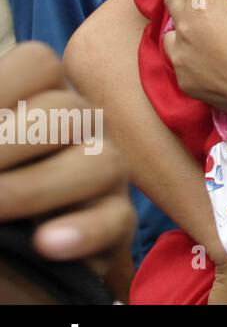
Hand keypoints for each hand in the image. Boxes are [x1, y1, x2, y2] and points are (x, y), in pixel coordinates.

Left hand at [0, 42, 135, 295]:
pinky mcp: (115, 224)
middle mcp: (78, 129)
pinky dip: (82, 231)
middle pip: (71, 110)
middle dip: (13, 142)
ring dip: (37, 188)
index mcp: (38, 101)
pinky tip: (44, 243)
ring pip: (102, 162)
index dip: (5, 85)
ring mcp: (104, 174)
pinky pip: (116, 219)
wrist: (6, 262)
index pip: (38, 65)